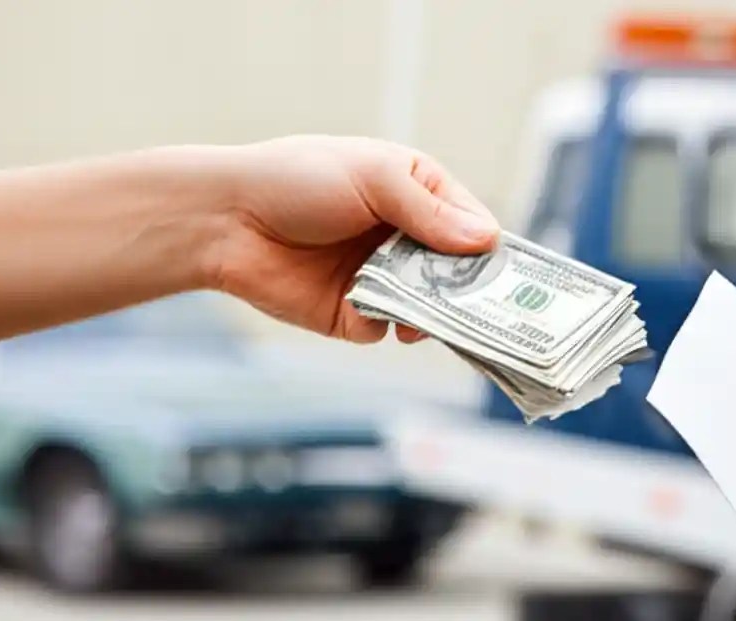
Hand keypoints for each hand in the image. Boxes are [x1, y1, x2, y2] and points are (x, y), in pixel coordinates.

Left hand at [205, 135, 497, 342]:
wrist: (226, 220)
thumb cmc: (296, 178)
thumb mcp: (373, 176)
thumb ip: (429, 210)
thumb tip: (486, 240)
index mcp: (416, 195)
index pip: (472, 225)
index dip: (490, 248)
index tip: (509, 273)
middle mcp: (404, 239)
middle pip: (458, 274)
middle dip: (470, 289)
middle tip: (488, 308)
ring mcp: (382, 279)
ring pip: (431, 308)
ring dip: (435, 312)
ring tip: (430, 311)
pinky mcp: (355, 315)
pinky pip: (390, 329)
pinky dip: (391, 325)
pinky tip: (383, 315)